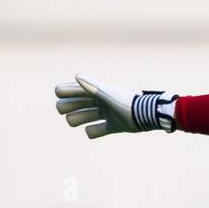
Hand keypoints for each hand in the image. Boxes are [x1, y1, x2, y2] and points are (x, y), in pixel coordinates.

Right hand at [54, 74, 178, 138]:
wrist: (146, 116)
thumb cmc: (125, 103)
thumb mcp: (107, 94)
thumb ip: (92, 86)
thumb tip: (77, 76)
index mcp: (96, 91)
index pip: (72, 89)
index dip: (64, 92)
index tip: (62, 96)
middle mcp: (99, 101)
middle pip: (73, 104)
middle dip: (68, 107)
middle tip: (67, 111)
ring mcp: (106, 114)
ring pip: (82, 117)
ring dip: (77, 119)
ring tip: (74, 121)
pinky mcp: (113, 126)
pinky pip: (96, 131)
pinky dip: (93, 131)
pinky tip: (92, 130)